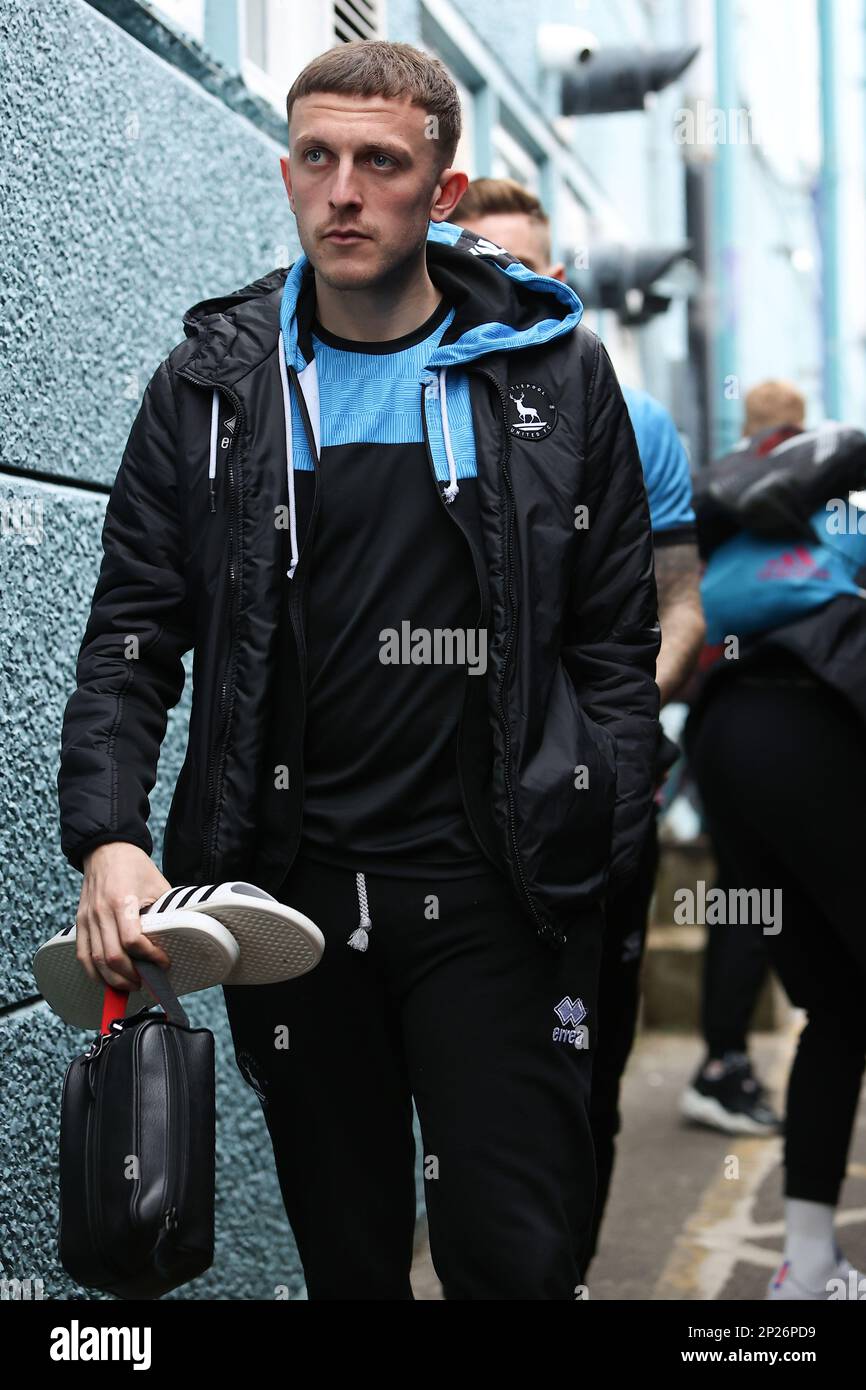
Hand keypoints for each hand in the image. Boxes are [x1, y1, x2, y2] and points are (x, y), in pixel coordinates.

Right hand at [76, 843, 173, 991]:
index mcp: (122, 901)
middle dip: (132, 976)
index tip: (163, 962)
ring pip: (95, 961)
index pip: (132, 941)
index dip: (150, 957)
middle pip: (112, 957)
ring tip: (131, 985)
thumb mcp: (157, 885)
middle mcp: (101, 912)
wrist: (106, 849)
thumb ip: (164, 912)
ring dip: (113, 980)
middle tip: (147, 981)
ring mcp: (87, 919)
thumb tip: (177, 939)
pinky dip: (94, 972)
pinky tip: (108, 979)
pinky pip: (82, 955)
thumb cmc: (134, 866)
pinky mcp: (80, 923)